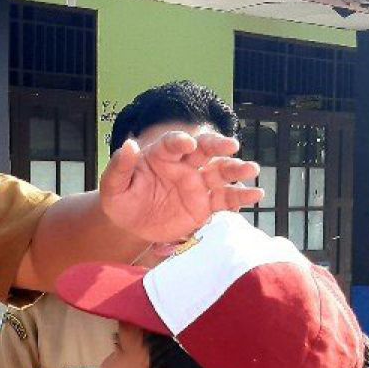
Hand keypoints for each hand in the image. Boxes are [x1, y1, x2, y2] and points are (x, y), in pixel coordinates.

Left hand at [99, 130, 261, 242]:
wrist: (131, 225)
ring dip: (236, 169)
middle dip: (219, 146)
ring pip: (220, 172)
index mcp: (161, 154)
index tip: (188, 143)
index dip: (181, 142)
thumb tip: (129, 144)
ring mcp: (197, 184)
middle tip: (232, 145)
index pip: (173, 143)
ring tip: (252, 169)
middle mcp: (184, 165)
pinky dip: (241, 197)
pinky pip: (225, 200)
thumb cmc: (120, 200)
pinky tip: (256, 195)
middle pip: (205, 151)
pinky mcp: (205, 205)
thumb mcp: (112, 186)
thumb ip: (119, 166)